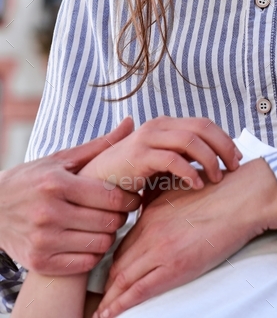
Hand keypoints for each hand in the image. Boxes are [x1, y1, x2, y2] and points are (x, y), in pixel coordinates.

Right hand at [0, 119, 140, 273]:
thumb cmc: (33, 179)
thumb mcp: (62, 158)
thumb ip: (99, 145)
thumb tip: (130, 122)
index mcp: (56, 183)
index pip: (110, 197)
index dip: (130, 198)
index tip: (133, 196)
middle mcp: (48, 213)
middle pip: (108, 222)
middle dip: (122, 216)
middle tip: (121, 211)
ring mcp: (42, 240)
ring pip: (100, 244)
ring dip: (109, 235)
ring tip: (105, 224)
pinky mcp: (39, 262)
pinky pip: (84, 263)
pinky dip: (94, 253)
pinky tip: (90, 239)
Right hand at [80, 116, 241, 190]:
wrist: (92, 184)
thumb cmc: (127, 176)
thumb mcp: (158, 162)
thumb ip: (179, 154)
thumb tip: (207, 155)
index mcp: (164, 124)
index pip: (203, 124)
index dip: (223, 139)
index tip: (236, 157)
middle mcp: (157, 126)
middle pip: (202, 127)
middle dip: (223, 146)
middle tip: (235, 166)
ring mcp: (147, 138)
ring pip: (190, 140)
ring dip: (209, 159)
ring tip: (217, 178)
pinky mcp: (138, 156)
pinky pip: (172, 159)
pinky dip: (188, 171)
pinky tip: (197, 184)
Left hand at [94, 158, 276, 317]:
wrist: (243, 197)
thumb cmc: (221, 193)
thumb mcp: (183, 194)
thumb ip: (163, 206)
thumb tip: (154, 216)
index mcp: (151, 214)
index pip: (122, 246)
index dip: (111, 266)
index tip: (106, 280)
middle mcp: (150, 231)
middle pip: (117, 264)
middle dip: (105, 287)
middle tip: (97, 302)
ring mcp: (160, 248)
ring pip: (122, 279)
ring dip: (109, 300)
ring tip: (100, 313)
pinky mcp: (175, 265)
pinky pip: (139, 290)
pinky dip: (121, 304)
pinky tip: (110, 314)